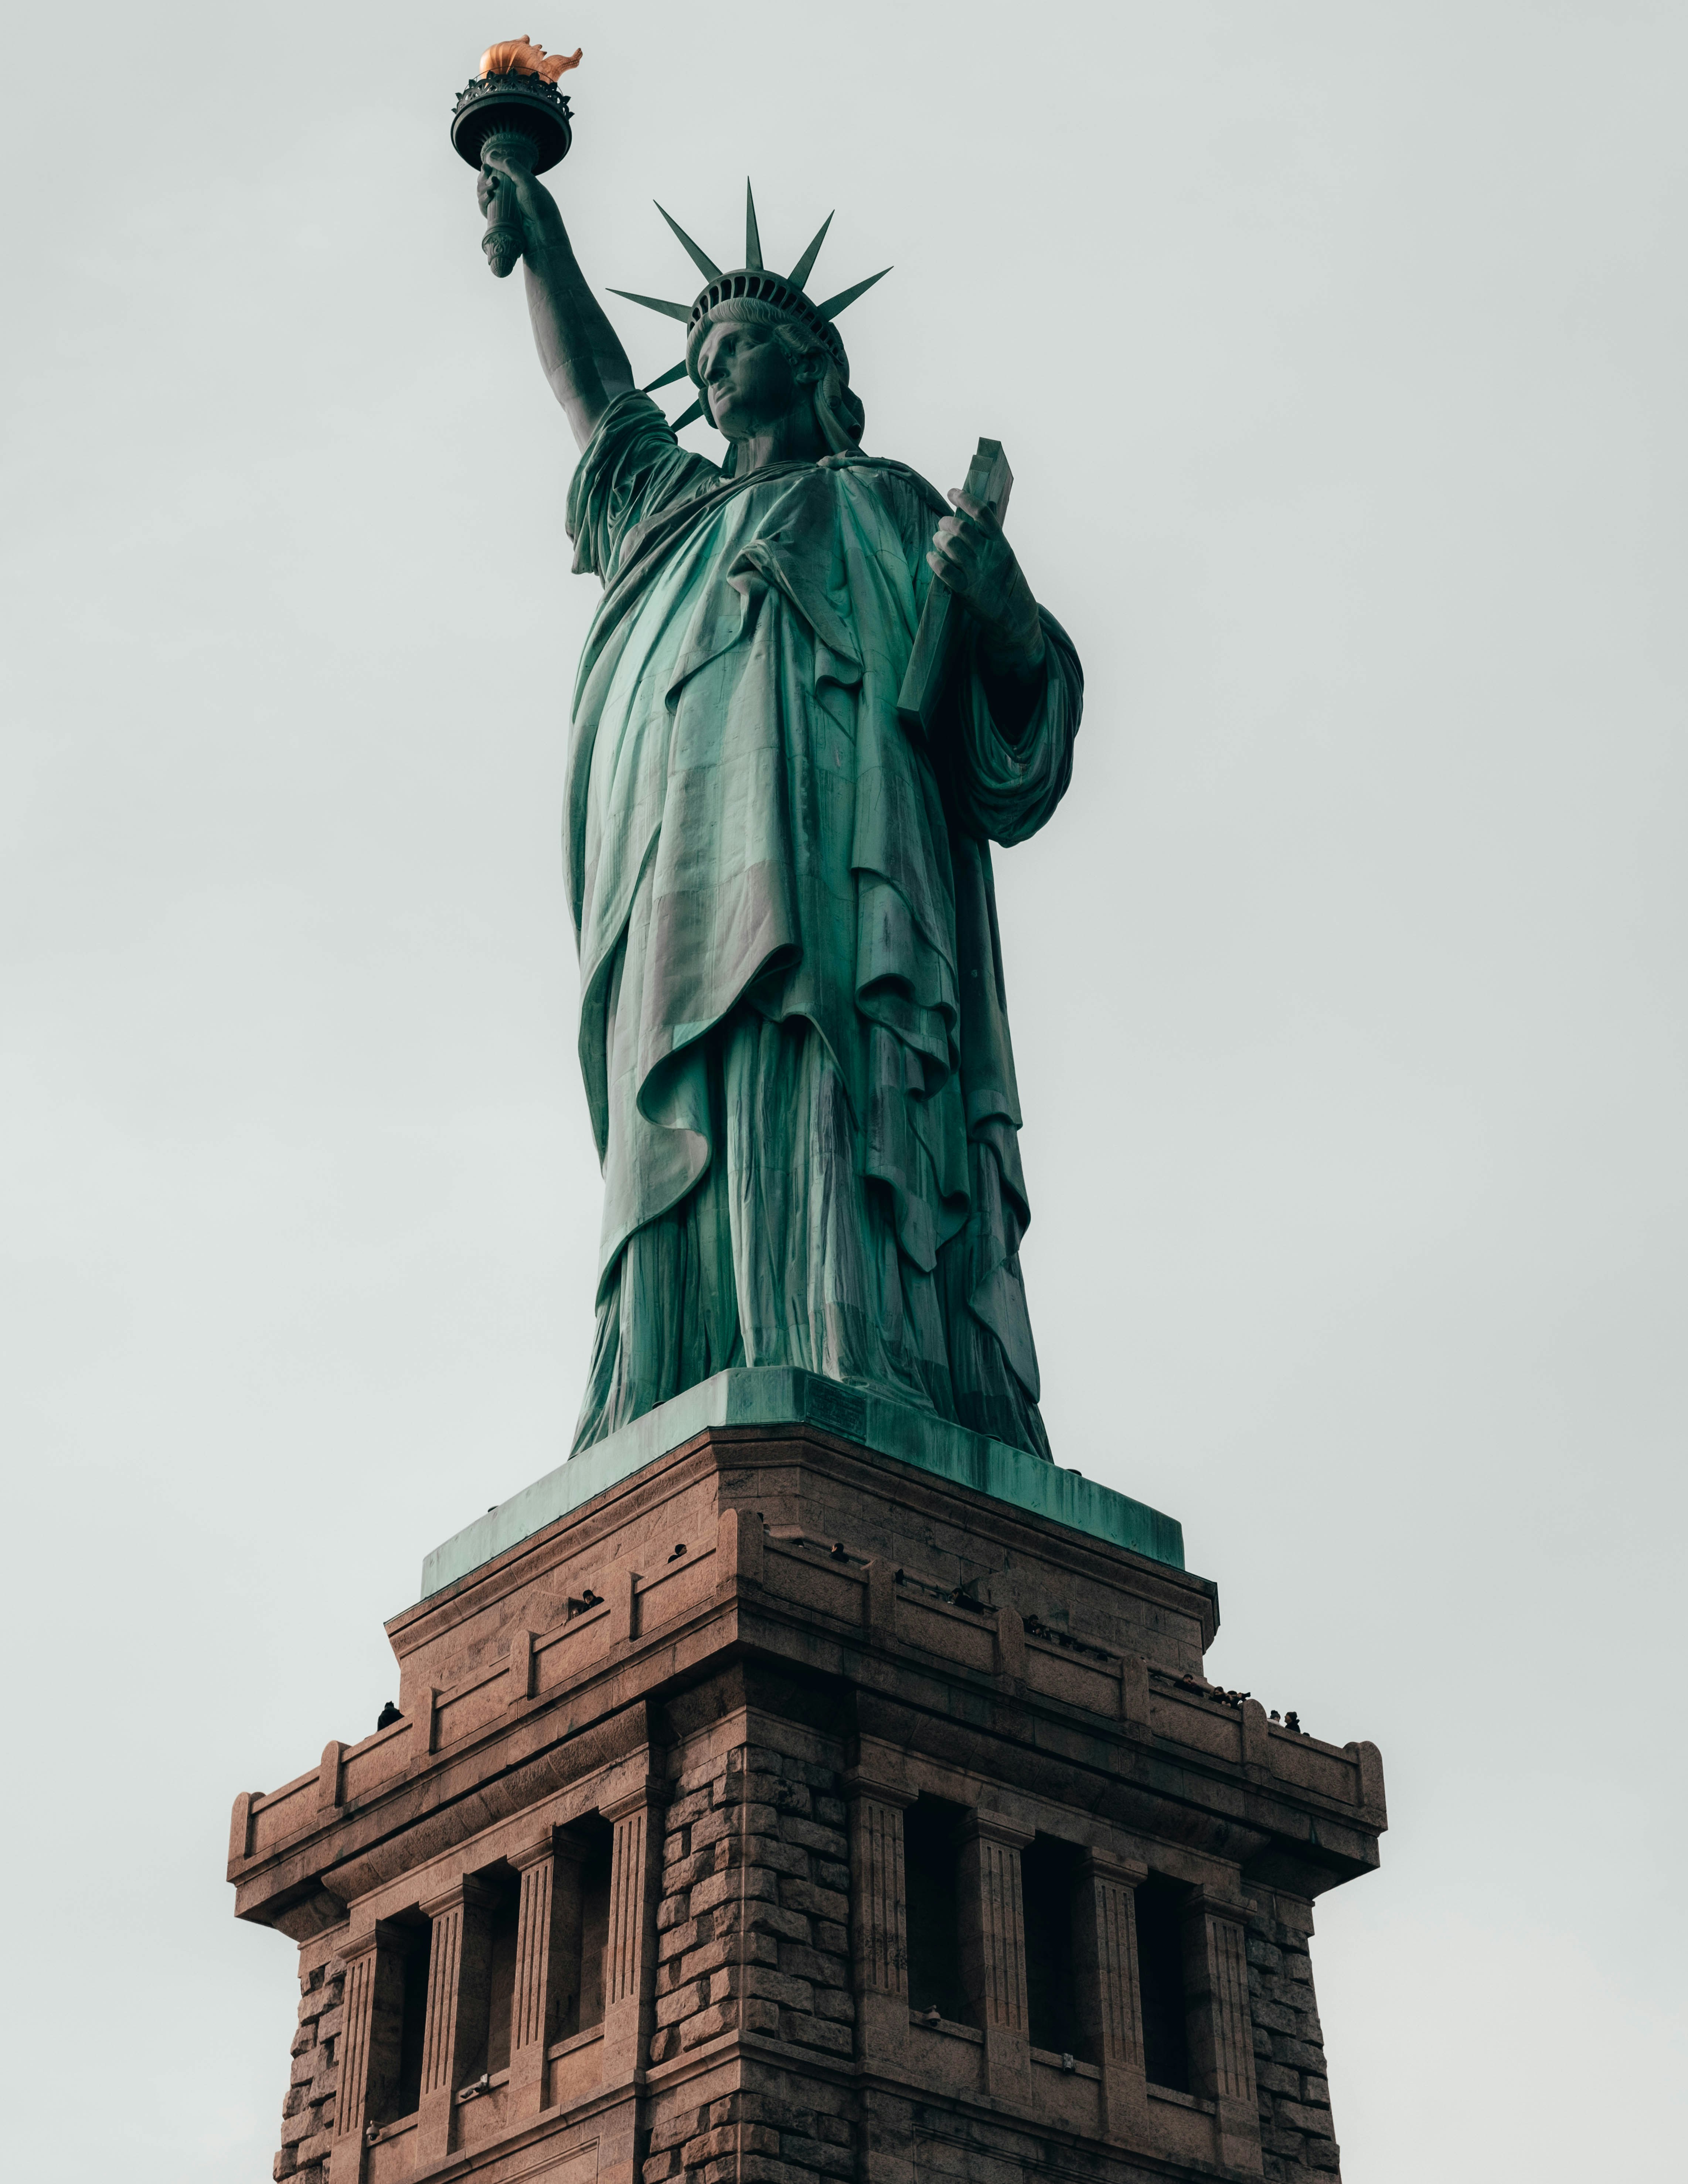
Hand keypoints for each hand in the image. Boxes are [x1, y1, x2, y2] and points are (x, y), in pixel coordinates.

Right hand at [476, 147, 563, 254]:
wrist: (542, 232)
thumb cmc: (538, 205)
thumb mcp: (526, 180)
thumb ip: (509, 166)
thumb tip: (490, 155)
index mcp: (515, 183)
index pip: (495, 172)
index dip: (488, 169)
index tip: (486, 166)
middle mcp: (507, 194)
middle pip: (486, 182)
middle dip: (484, 178)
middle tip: (491, 179)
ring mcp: (501, 207)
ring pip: (483, 194)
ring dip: (482, 188)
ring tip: (491, 188)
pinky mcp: (497, 220)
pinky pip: (484, 209)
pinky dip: (482, 201)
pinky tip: (487, 197)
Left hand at [927, 490, 1044, 675]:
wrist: (1015, 616)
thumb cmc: (1008, 583)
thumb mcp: (1006, 556)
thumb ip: (991, 539)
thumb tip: (973, 518)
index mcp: (1000, 544)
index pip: (981, 513)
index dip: (964, 499)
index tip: (952, 492)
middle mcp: (988, 555)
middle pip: (961, 528)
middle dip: (946, 522)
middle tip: (942, 525)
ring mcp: (976, 572)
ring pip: (950, 545)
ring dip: (939, 539)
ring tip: (937, 540)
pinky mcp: (965, 590)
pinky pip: (944, 570)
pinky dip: (934, 560)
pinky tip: (931, 557)